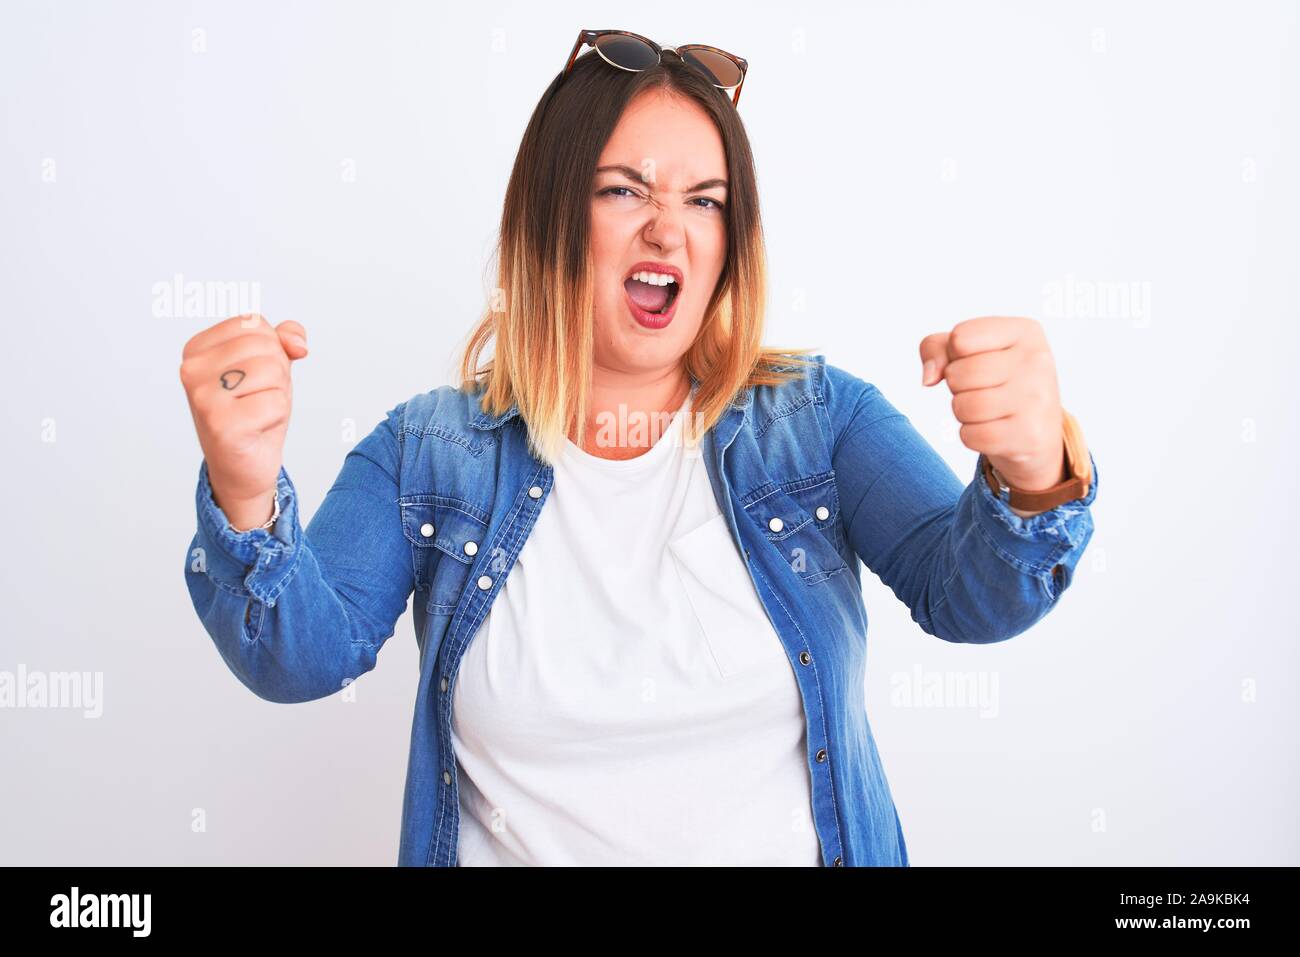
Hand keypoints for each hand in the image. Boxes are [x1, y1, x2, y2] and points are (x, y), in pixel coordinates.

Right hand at [179, 314, 308, 527]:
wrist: (243, 466)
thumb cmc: (253, 412)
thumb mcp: (269, 367)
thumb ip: (282, 340)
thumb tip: (297, 341)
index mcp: (197, 349)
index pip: (253, 323)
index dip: (271, 350)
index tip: (254, 377)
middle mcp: (191, 369)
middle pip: (265, 345)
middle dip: (277, 373)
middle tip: (258, 398)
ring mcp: (202, 397)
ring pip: (273, 371)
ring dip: (278, 394)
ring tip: (257, 412)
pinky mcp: (220, 423)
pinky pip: (276, 402)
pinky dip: (277, 417)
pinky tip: (257, 429)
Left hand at [919, 315, 1066, 491]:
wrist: (1038, 430)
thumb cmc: (998, 383)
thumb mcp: (969, 352)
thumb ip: (936, 348)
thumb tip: (928, 379)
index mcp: (1024, 332)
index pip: (960, 338)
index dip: (953, 355)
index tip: (974, 361)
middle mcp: (1037, 361)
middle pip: (958, 375)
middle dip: (956, 386)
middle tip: (979, 389)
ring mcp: (1037, 399)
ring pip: (963, 407)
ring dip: (963, 412)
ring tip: (986, 409)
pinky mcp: (1030, 435)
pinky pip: (971, 436)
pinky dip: (971, 436)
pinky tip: (993, 429)